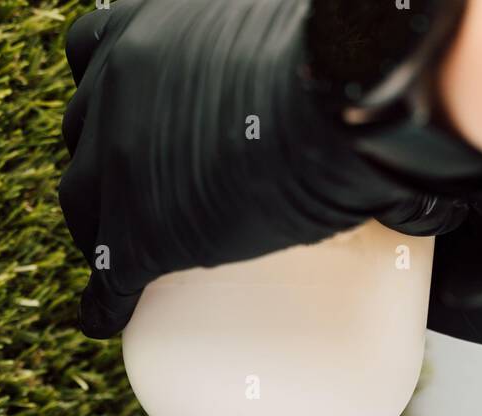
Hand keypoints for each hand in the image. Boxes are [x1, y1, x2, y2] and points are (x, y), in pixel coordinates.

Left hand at [60, 0, 464, 337]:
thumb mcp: (305, 40)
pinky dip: (103, 303)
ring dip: (96, 233)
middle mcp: (114, 81)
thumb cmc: (343, 56)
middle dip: (101, 162)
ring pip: (82, 207)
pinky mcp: (130, 231)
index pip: (96, 51)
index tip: (131, 118)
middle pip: (83, 132)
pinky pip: (103, 278)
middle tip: (137, 194)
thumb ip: (316, 70)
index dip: (110, 92)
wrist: (345, 97)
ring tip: (123, 262)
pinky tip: (108, 320)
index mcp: (149, 24)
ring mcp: (112, 158)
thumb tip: (400, 126)